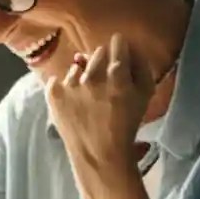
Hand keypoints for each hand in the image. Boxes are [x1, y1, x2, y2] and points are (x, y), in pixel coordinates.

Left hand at [45, 33, 153, 171]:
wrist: (99, 155)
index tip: (118, 54)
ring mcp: (70, 84)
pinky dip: (63, 88)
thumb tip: (132, 47)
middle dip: (102, 62)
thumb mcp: (145, 96)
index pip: (117, 43)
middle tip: (104, 81)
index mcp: (118, 75)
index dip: (119, 47)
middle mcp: (93, 76)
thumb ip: (142, 67)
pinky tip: (72, 102)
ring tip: (87, 96)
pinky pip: (57, 79)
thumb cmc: (126, 126)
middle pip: (96, 52)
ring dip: (82, 76)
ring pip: (76, 66)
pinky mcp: (53, 94)